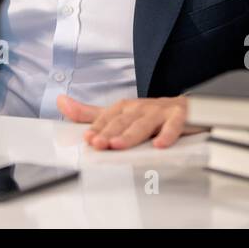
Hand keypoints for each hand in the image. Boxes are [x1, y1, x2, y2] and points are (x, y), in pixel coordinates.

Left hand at [56, 94, 204, 149]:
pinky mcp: (180, 116)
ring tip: (118, 145)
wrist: (187, 109)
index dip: (97, 127)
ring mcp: (160, 111)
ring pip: (144, 124)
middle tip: (98, 144)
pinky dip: (167, 134)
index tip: (87, 139)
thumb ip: (90, 112)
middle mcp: (141, 107)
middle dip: (109, 133)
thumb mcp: (118, 114)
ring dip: (130, 135)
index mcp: (125, 107)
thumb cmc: (150, 114)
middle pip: (123, 121)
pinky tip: (160, 144)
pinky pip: (174, 125)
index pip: (108, 117)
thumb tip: (61, 102)